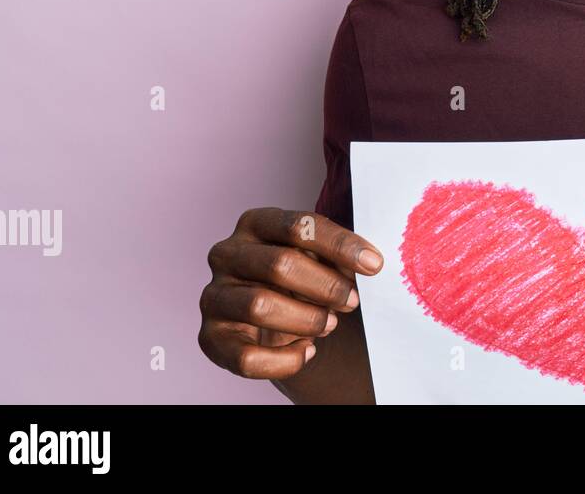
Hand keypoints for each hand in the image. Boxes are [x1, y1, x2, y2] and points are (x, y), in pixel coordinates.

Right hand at [198, 207, 382, 379]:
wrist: (267, 320)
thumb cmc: (297, 279)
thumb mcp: (316, 258)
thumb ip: (336, 256)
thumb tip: (368, 262)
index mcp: (255, 223)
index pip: (299, 226)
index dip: (340, 245)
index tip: (374, 265)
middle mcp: (227, 254)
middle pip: (280, 264)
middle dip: (325, 286)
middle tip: (352, 301)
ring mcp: (214, 296)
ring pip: (260, 306)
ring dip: (306, 320)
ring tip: (329, 325)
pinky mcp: (211, 337)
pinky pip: (247, 356)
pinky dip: (285, 360)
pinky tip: (306, 352)